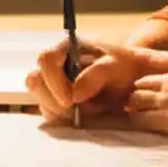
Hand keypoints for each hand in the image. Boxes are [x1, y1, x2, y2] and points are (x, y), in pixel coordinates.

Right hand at [25, 37, 146, 124]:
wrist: (132, 80)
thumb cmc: (125, 66)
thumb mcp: (117, 65)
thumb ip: (96, 75)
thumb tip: (75, 93)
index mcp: (66, 48)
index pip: (45, 60)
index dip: (53, 81)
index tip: (70, 100)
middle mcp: (55, 64)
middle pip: (35, 81)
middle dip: (54, 101)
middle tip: (77, 111)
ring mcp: (52, 83)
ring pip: (39, 99)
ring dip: (58, 111)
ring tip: (82, 113)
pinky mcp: (55, 100)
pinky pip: (48, 113)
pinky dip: (61, 119)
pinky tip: (79, 116)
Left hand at [124, 49, 167, 146]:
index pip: (157, 57)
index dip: (141, 58)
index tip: (128, 57)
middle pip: (142, 81)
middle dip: (138, 88)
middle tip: (135, 96)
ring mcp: (166, 98)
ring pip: (135, 98)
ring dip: (133, 105)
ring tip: (130, 111)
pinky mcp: (164, 119)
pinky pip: (138, 119)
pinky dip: (131, 121)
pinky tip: (127, 124)